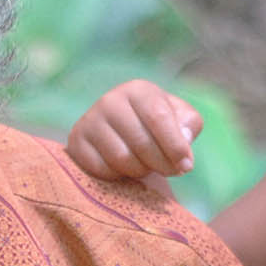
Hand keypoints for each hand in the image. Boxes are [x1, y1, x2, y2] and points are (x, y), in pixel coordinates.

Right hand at [65, 79, 204, 181]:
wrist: (120, 132)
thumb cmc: (156, 126)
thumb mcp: (179, 119)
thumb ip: (189, 125)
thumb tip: (183, 140)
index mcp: (138, 90)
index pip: (157, 117)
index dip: (175, 145)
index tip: (186, 165)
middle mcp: (110, 100)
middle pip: (141, 142)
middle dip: (161, 163)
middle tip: (171, 170)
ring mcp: (89, 121)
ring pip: (122, 159)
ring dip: (140, 170)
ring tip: (146, 165)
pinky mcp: (76, 142)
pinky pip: (102, 170)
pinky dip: (118, 176)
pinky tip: (124, 168)